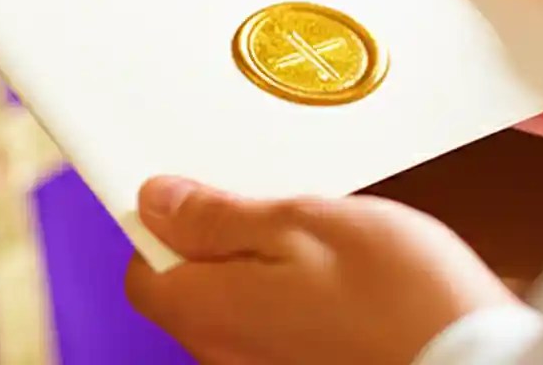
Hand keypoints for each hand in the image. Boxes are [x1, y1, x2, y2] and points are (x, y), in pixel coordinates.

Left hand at [125, 177, 516, 364]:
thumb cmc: (399, 299)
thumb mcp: (301, 222)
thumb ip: (218, 215)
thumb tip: (159, 201)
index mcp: (207, 310)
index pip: (143, 267)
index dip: (166, 224)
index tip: (200, 194)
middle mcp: (225, 353)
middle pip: (191, 288)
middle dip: (223, 242)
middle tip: (278, 211)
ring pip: (238, 306)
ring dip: (263, 269)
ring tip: (320, 243)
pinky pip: (277, 329)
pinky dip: (295, 300)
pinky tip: (342, 280)